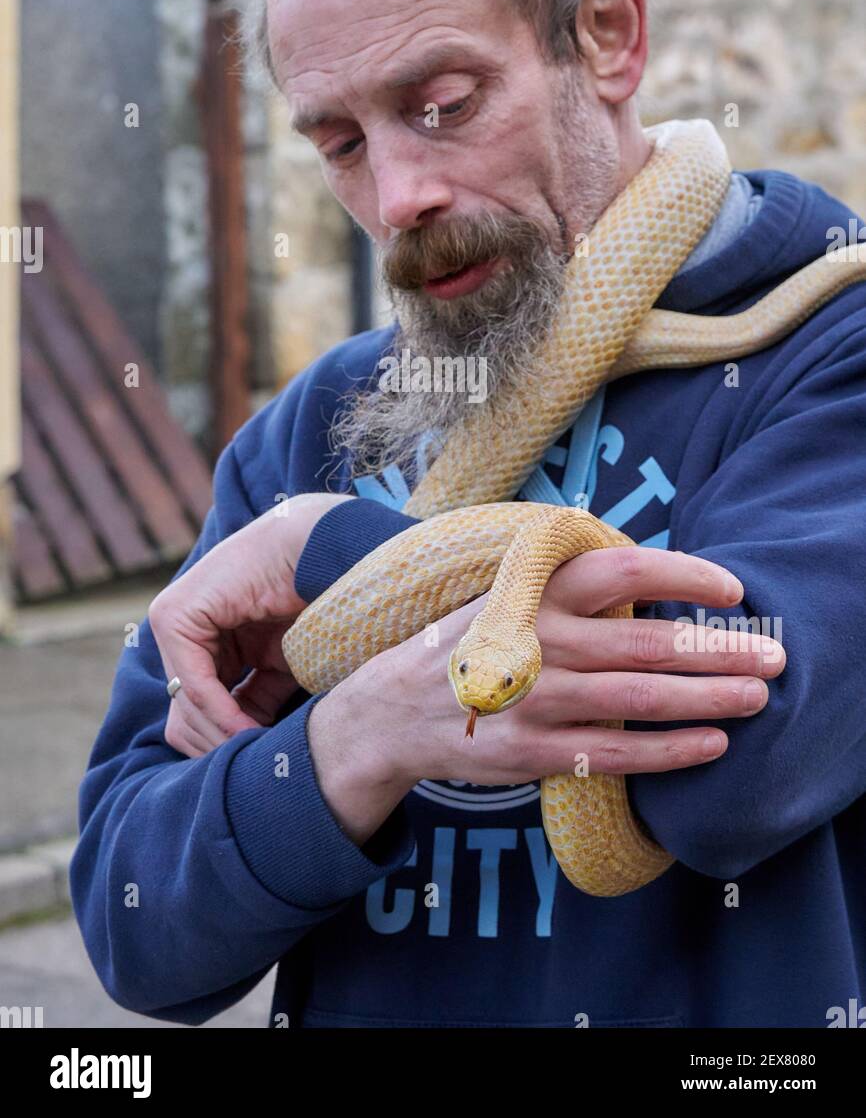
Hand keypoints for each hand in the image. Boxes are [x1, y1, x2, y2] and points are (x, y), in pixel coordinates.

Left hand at [149, 493, 350, 756]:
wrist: (321, 548)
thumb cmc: (310, 600)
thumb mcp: (278, 665)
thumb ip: (253, 702)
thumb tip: (239, 748)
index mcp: (204, 640)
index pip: (195, 710)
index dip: (225, 742)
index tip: (258, 767)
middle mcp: (182, 631)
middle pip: (184, 715)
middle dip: (219, 744)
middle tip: (254, 765)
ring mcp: (171, 620)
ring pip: (184, 705)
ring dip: (221, 735)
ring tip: (257, 750)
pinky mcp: (174, 615)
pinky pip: (192, 683)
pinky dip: (220, 712)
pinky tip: (247, 730)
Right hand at [308, 545, 785, 844]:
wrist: (394, 709)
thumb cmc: (470, 642)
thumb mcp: (508, 593)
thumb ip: (570, 583)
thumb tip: (657, 569)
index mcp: (534, 592)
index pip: (620, 570)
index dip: (683, 575)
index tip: (733, 589)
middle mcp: (539, 640)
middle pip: (645, 638)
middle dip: (719, 648)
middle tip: (774, 653)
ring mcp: (535, 699)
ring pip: (638, 696)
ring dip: (707, 697)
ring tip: (757, 695)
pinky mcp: (533, 751)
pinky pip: (615, 751)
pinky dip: (669, 750)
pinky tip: (712, 745)